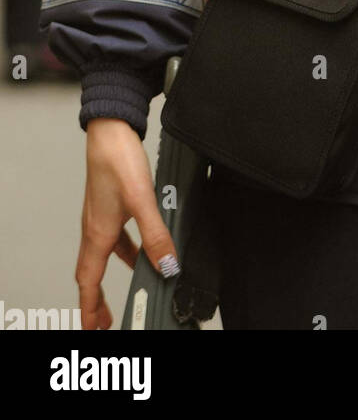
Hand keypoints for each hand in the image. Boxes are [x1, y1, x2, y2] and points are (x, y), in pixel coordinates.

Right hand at [77, 117, 179, 329]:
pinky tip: (138, 248)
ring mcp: (100, 216)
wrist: (111, 130)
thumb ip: (155, 234)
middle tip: (103, 320)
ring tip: (123, 288)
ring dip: (107, 277)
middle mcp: (94, 228)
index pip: (89, 282)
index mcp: (98, 233)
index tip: (93, 328)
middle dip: (95, 300)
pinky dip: (122, 251)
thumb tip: (166, 265)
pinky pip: (113, 238)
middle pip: (90, 274)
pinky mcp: (109, 204)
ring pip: (101, 256)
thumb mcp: (142, 200)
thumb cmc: (118, 160)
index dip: (90, 308)